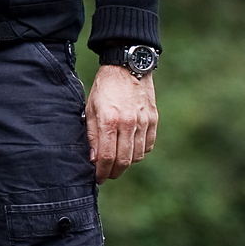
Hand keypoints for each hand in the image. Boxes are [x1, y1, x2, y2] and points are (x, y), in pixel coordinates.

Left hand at [86, 65, 157, 182]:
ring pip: (137, 156)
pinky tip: (131, 149)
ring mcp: (144, 122)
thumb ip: (92, 135)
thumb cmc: (104, 88)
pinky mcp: (153, 119)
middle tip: (107, 174)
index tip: (98, 178)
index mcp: (110, 120)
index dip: (102, 172)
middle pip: (124, 160)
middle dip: (114, 172)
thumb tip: (94, 159)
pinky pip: (148, 145)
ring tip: (117, 162)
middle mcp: (129, 123)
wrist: (127, 67)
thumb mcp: (91, 109)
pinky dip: (140, 152)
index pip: (107, 157)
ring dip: (127, 163)